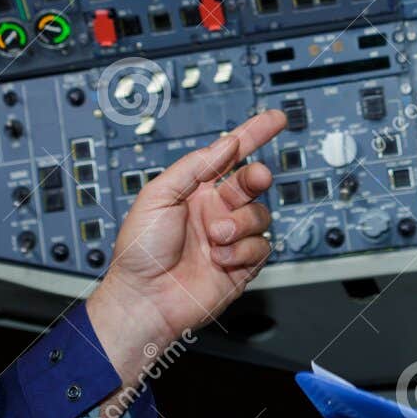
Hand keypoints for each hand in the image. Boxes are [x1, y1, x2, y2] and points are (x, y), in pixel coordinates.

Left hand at [85, 109, 284, 388]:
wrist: (145, 298)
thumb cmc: (141, 250)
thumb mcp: (158, 195)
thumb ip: (194, 166)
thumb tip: (226, 144)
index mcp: (195, 190)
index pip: (230, 155)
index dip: (253, 134)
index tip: (275, 120)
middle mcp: (216, 210)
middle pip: (252, 182)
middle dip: (257, 177)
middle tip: (255, 178)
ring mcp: (230, 237)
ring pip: (260, 215)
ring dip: (240, 223)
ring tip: (216, 236)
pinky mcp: (242, 264)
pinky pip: (262, 247)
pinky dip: (243, 251)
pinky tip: (220, 259)